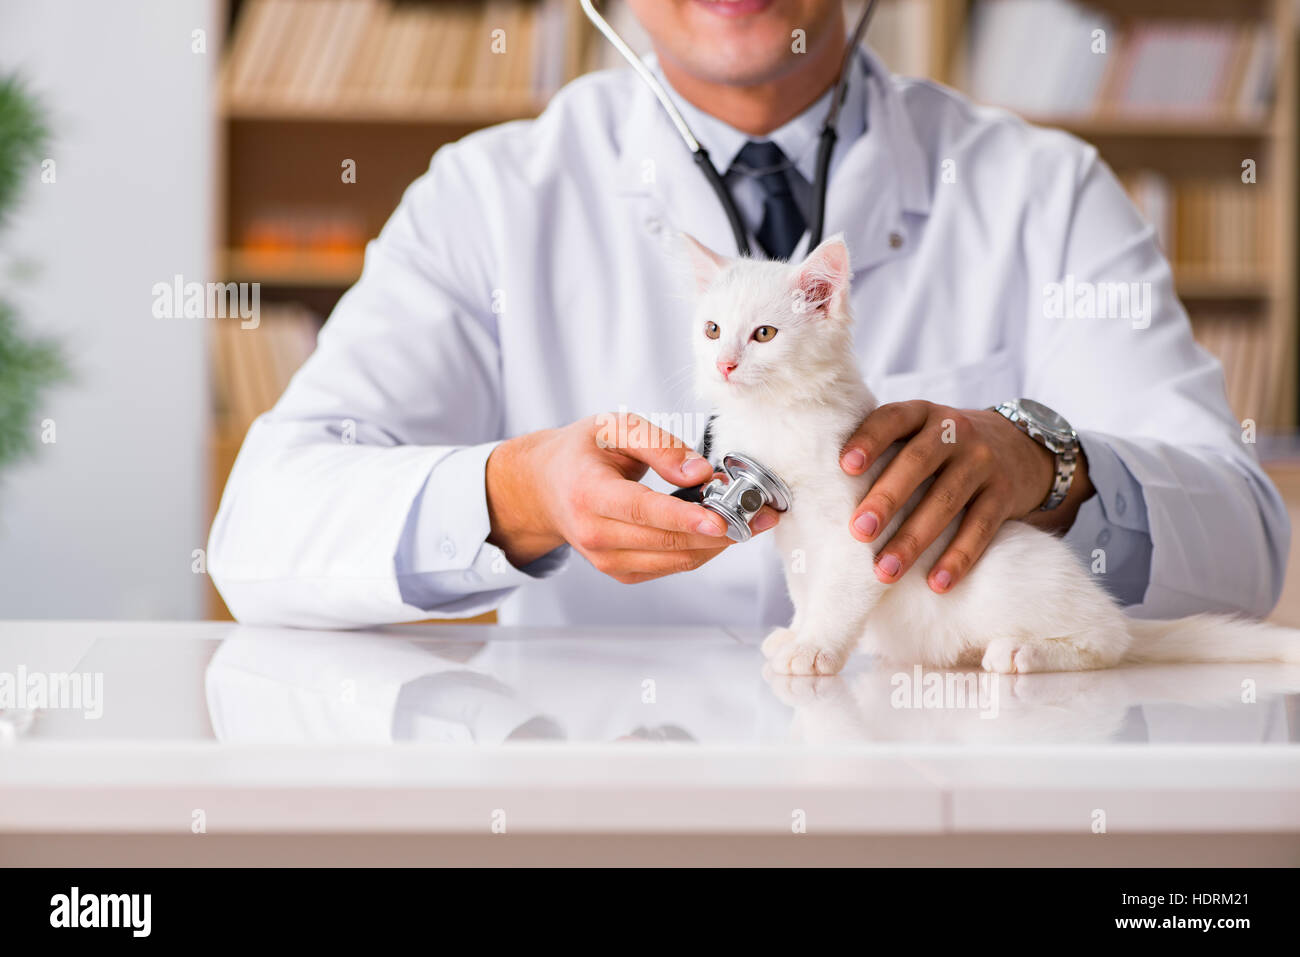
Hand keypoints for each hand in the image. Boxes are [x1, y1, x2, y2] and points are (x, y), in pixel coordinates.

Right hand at [486, 412, 778, 582]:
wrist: (545, 489)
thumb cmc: (583, 452)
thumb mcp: (615, 428)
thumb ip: (659, 445)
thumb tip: (701, 472)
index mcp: (589, 494)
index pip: (643, 511)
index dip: (686, 518)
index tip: (722, 519)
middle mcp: (595, 535)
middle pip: (669, 541)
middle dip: (722, 530)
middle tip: (761, 513)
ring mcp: (607, 561)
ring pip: (677, 559)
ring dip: (720, 543)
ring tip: (753, 519)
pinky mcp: (621, 573)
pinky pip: (673, 566)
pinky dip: (702, 549)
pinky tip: (720, 528)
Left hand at [839, 401, 1091, 592]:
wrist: (1018, 447)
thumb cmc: (941, 450)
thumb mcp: (917, 434)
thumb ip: (882, 451)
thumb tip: (818, 492)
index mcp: (922, 414)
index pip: (892, 418)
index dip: (869, 439)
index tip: (844, 466)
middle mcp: (954, 431)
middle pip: (918, 462)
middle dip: (886, 499)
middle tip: (858, 532)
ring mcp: (982, 461)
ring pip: (947, 500)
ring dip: (914, 539)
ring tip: (886, 571)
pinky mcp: (1004, 493)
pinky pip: (981, 528)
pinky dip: (958, 557)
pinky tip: (937, 583)